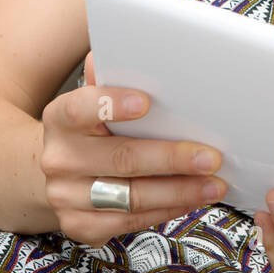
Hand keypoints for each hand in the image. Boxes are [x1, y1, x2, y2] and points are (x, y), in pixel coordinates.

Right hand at [38, 51, 227, 246]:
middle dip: (171, 158)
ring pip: (131, 198)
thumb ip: (112, 77)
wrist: (59, 171)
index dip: (112, 104)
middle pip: (121, 159)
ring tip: (214, 182)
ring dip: (179, 190)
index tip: (146, 102)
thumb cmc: (92, 127)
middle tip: (210, 156)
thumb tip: (132, 46)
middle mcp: (58, 159)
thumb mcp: (95, 98)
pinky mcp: (81, 226)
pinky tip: (192, 199)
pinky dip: (167, 210)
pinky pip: (130, 222)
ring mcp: (66, 197)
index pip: (81, 108)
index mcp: (60, 118)